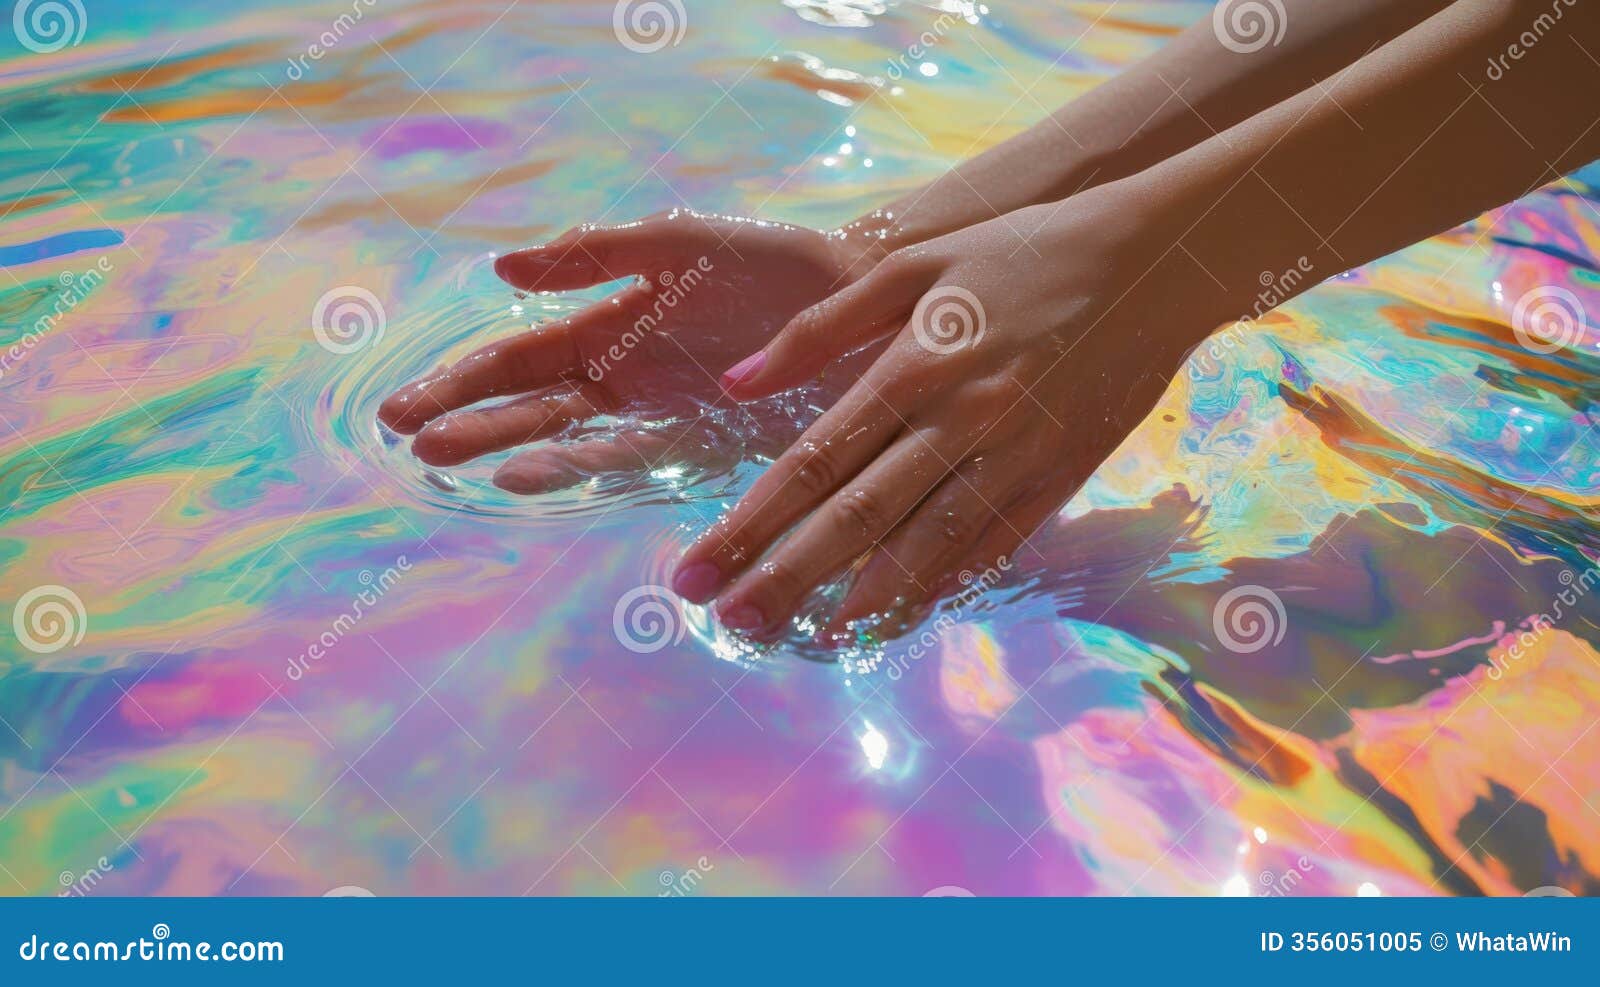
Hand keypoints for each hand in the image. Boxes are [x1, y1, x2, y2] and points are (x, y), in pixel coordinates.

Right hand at [378, 210, 890, 491]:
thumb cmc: (774, 264)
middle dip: (465, 418)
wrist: (859, 305)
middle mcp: (623, 376)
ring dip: (504, 445)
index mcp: (610, 323)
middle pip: (528, 403)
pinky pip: (626, 459)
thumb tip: (501, 267)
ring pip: (564, 434)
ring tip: (447, 455)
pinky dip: (575, 466)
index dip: (460, 380)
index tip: (402, 406)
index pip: (519, 357)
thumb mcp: (677, 244)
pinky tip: (528, 474)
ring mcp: (656, 414)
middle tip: (405, 436)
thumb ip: (594, 253)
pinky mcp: (699, 443)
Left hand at [671, 198, 1210, 638]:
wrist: (1153, 262)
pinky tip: (899, 615)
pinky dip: (942, 585)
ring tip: (807, 636)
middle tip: (728, 620)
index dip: (750, 521)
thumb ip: (821, 327)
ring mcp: (1014, 456)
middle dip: (786, 573)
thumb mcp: (914, 262)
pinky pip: (990, 545)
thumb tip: (738, 384)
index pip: (814, 461)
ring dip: (862, 596)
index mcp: (914, 365)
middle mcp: (961, 420)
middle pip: (858, 515)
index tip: (697, 567)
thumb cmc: (1019, 252)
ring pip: (926, 543)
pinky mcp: (1057, 477)